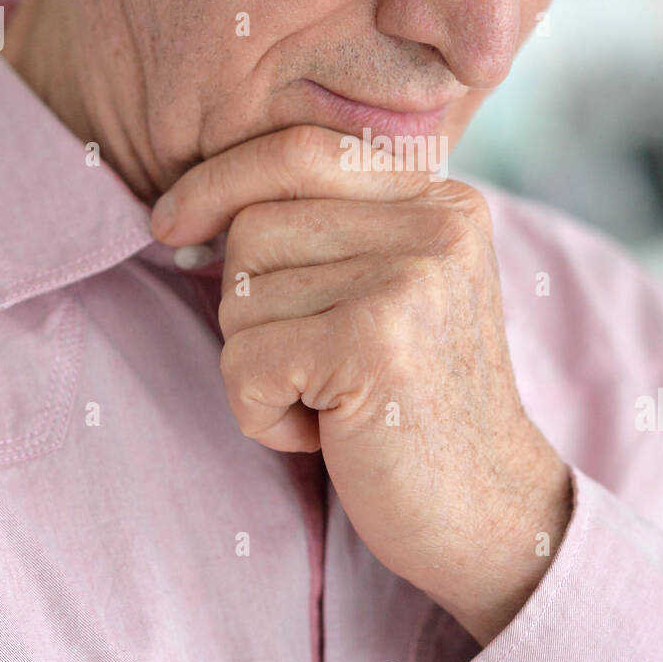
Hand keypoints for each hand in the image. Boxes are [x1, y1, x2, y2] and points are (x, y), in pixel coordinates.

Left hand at [151, 125, 571, 645]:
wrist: (489, 512)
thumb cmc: (416, 405)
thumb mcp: (392, 291)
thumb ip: (324, 229)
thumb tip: (185, 212)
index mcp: (441, 198)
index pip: (300, 149)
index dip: (221, 180)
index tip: (172, 224)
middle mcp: (436, 222)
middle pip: (255, 223)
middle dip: (250, 304)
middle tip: (310, 362)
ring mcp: (410, 279)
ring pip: (240, 294)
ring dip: (258, 364)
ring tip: (330, 399)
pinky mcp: (375, 343)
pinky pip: (243, 360)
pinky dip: (261, 414)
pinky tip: (324, 434)